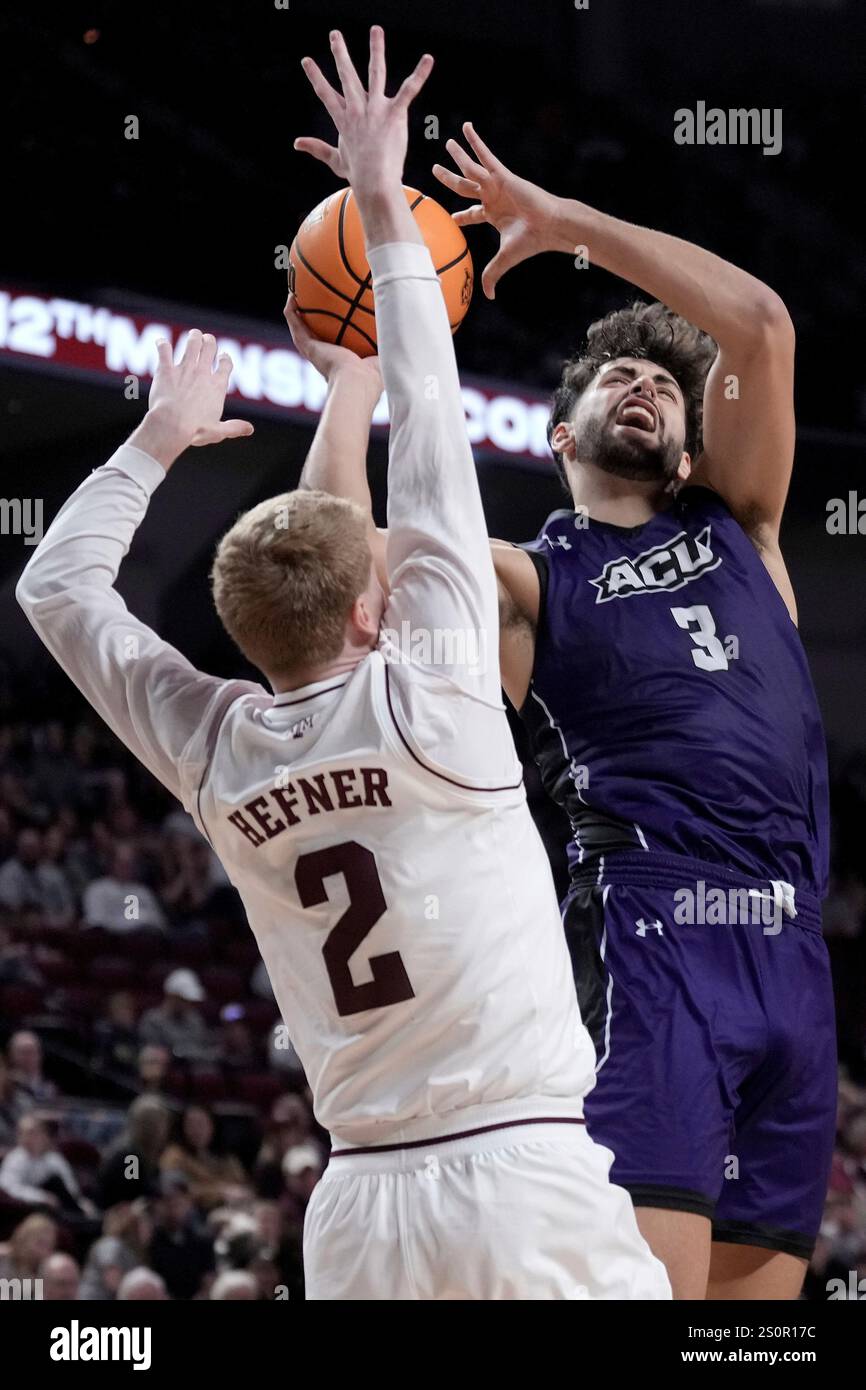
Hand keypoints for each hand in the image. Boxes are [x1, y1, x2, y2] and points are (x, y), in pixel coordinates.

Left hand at [135, 330, 253, 467]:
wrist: (172, 425)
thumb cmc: (195, 430)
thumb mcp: (218, 432)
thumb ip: (234, 428)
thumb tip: (250, 429)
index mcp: (217, 386)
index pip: (226, 364)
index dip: (225, 358)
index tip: (223, 357)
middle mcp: (202, 373)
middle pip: (210, 347)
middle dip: (209, 341)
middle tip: (206, 340)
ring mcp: (184, 369)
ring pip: (192, 343)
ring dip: (193, 337)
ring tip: (193, 335)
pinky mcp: (166, 370)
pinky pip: (165, 349)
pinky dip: (162, 344)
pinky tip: (161, 343)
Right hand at [284, 291, 381, 393]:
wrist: (357, 383)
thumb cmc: (375, 374)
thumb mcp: (386, 349)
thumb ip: (391, 334)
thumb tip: (404, 316)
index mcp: (344, 360)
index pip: (338, 341)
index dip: (337, 327)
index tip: (339, 312)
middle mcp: (326, 356)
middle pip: (316, 334)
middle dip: (314, 318)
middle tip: (313, 300)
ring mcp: (314, 352)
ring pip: (301, 329)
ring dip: (297, 312)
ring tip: (295, 294)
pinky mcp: (307, 348)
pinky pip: (295, 325)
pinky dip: (291, 311)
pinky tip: (292, 296)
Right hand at [295, 26, 432, 197]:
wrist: (375, 182)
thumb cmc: (358, 174)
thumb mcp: (335, 160)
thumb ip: (317, 148)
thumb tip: (297, 143)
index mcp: (344, 119)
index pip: (326, 93)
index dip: (316, 76)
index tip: (307, 61)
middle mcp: (357, 109)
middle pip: (347, 76)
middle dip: (340, 53)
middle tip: (334, 35)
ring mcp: (375, 110)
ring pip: (375, 72)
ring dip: (376, 49)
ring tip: (375, 30)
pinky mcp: (394, 114)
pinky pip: (409, 90)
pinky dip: (419, 74)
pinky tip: (427, 60)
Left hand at [433, 124, 559, 298]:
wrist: (549, 226)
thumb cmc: (530, 242)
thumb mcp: (504, 259)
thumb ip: (492, 274)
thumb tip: (488, 297)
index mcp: (493, 215)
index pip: (472, 214)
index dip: (461, 215)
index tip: (452, 216)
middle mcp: (492, 197)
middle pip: (464, 186)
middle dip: (450, 179)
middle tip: (435, 170)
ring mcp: (496, 185)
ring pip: (471, 169)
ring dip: (458, 156)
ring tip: (446, 143)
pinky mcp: (502, 175)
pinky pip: (485, 155)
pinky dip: (475, 142)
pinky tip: (465, 128)